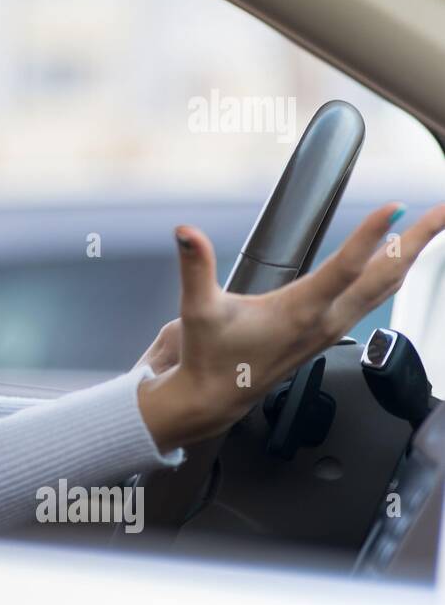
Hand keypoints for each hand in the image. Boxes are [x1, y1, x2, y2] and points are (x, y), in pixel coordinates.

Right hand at [138, 201, 444, 452]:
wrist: (213, 397)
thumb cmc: (210, 358)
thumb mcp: (197, 310)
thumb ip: (195, 267)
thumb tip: (186, 234)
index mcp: (298, 312)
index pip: (346, 268)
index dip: (371, 235)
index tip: (394, 207)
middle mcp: (323, 321)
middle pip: (384, 276)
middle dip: (417, 241)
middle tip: (442, 211)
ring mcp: (330, 329)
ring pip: (384, 289)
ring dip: (410, 257)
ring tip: (428, 229)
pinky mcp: (326, 333)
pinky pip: (372, 299)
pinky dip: (391, 274)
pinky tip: (394, 264)